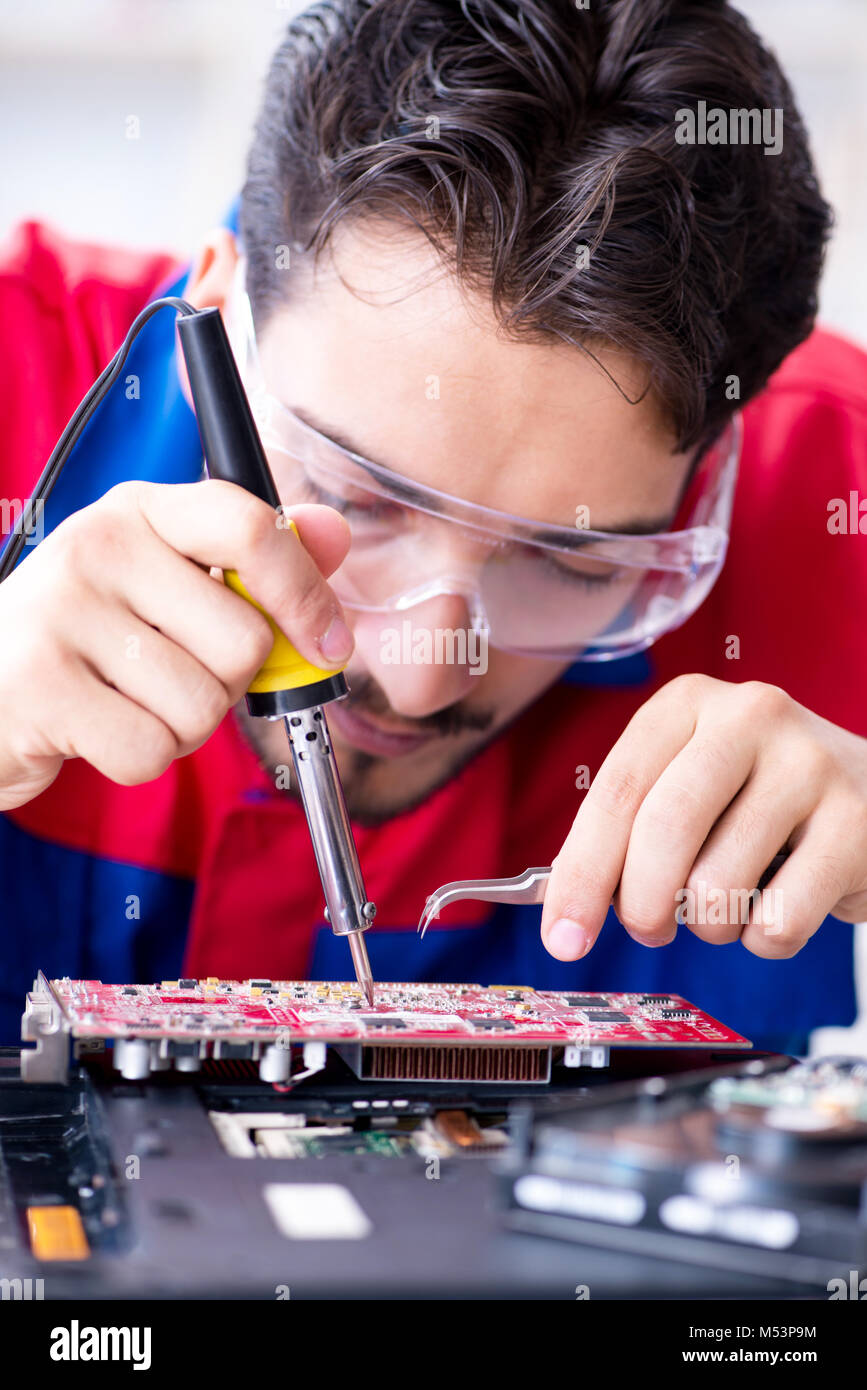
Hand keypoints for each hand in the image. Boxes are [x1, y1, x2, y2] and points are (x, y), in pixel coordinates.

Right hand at [0, 480, 351, 808]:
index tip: (328, 642)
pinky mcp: (40, 685)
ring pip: (203, 705)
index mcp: (141, 511)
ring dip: (181, 728)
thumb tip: (334, 534)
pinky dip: (139, 759)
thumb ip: (254, 561)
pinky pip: (151, 750)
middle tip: (169, 676)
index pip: (251, 527)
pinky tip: (98, 729)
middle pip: (244, 642)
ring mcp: (61, 612)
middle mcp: (98, 546)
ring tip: (126, 701)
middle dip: (226, 685)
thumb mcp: (164, 584)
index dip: (306, 593)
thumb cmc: (84, 641)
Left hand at [541, 674, 866, 960]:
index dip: (581, 872)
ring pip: (719, 883)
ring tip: (727, 905)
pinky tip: (779, 905)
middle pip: (664, 829)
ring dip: (710, 925)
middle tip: (648, 931)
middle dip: (640, 905)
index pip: (616, 791)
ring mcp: (810, 763)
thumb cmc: (755, 800)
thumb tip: (566, 906)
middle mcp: (750, 715)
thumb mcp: (688, 786)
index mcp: (688, 703)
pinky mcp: (857, 821)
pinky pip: (780, 920)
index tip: (561, 936)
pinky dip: (764, 938)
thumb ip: (629, 829)